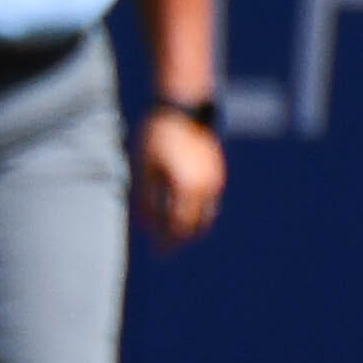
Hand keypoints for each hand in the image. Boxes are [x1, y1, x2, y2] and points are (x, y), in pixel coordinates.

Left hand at [136, 106, 226, 244]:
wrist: (182, 109)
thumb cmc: (157, 138)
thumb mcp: (145, 168)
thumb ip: (146, 198)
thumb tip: (146, 225)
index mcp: (185, 187)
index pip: (177, 225)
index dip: (168, 240)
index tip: (159, 252)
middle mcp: (205, 186)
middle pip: (195, 224)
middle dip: (180, 238)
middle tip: (166, 249)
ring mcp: (215, 178)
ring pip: (207, 214)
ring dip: (193, 227)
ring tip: (177, 236)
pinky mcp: (218, 171)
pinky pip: (211, 200)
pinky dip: (200, 212)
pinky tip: (186, 214)